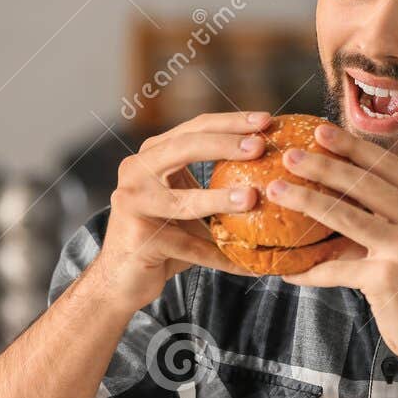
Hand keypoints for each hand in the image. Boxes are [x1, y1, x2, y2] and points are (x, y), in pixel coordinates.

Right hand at [95, 111, 270, 309]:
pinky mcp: (139, 237)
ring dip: (219, 199)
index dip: (230, 122)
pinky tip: (249, 264)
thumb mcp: (187, 200)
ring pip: (183, 200)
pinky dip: (221, 257)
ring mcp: (133, 202)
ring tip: (252, 197)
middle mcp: (136, 170)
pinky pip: (189, 247)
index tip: (265, 120)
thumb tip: (274, 172)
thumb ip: (214, 182)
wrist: (123, 277)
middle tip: (260, 145)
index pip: (194, 128)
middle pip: (184, 147)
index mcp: (152, 154)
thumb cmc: (164, 236)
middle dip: (225, 143)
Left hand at [270, 122, 397, 370]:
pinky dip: (309, 271)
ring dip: (306, 201)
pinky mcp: (389, 278)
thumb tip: (341, 192)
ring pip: (347, 217)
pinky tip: (286, 271)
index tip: (322, 130)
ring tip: (277, 189)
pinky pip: (337, 268)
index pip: (388, 166)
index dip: (353, 147)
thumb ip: (392, 216)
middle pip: (366, 184)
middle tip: (291, 154)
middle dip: (324, 165)